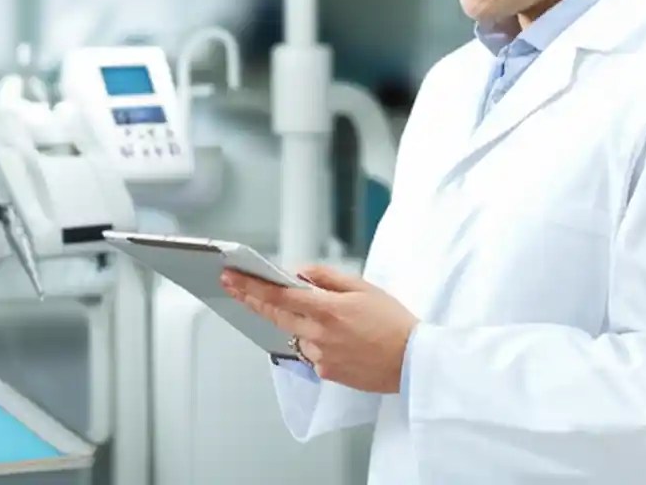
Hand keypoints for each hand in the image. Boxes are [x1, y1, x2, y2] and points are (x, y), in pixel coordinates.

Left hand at [220, 265, 417, 393]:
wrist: (415, 362)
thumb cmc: (394, 322)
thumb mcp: (363, 288)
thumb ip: (326, 278)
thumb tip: (300, 273)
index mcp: (327, 310)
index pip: (278, 295)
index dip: (250, 286)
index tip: (231, 277)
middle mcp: (319, 334)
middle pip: (274, 314)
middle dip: (251, 299)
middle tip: (233, 285)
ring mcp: (320, 356)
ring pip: (295, 334)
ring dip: (297, 322)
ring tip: (332, 320)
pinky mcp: (326, 373)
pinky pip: (310, 352)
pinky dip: (316, 341)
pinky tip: (341, 339)